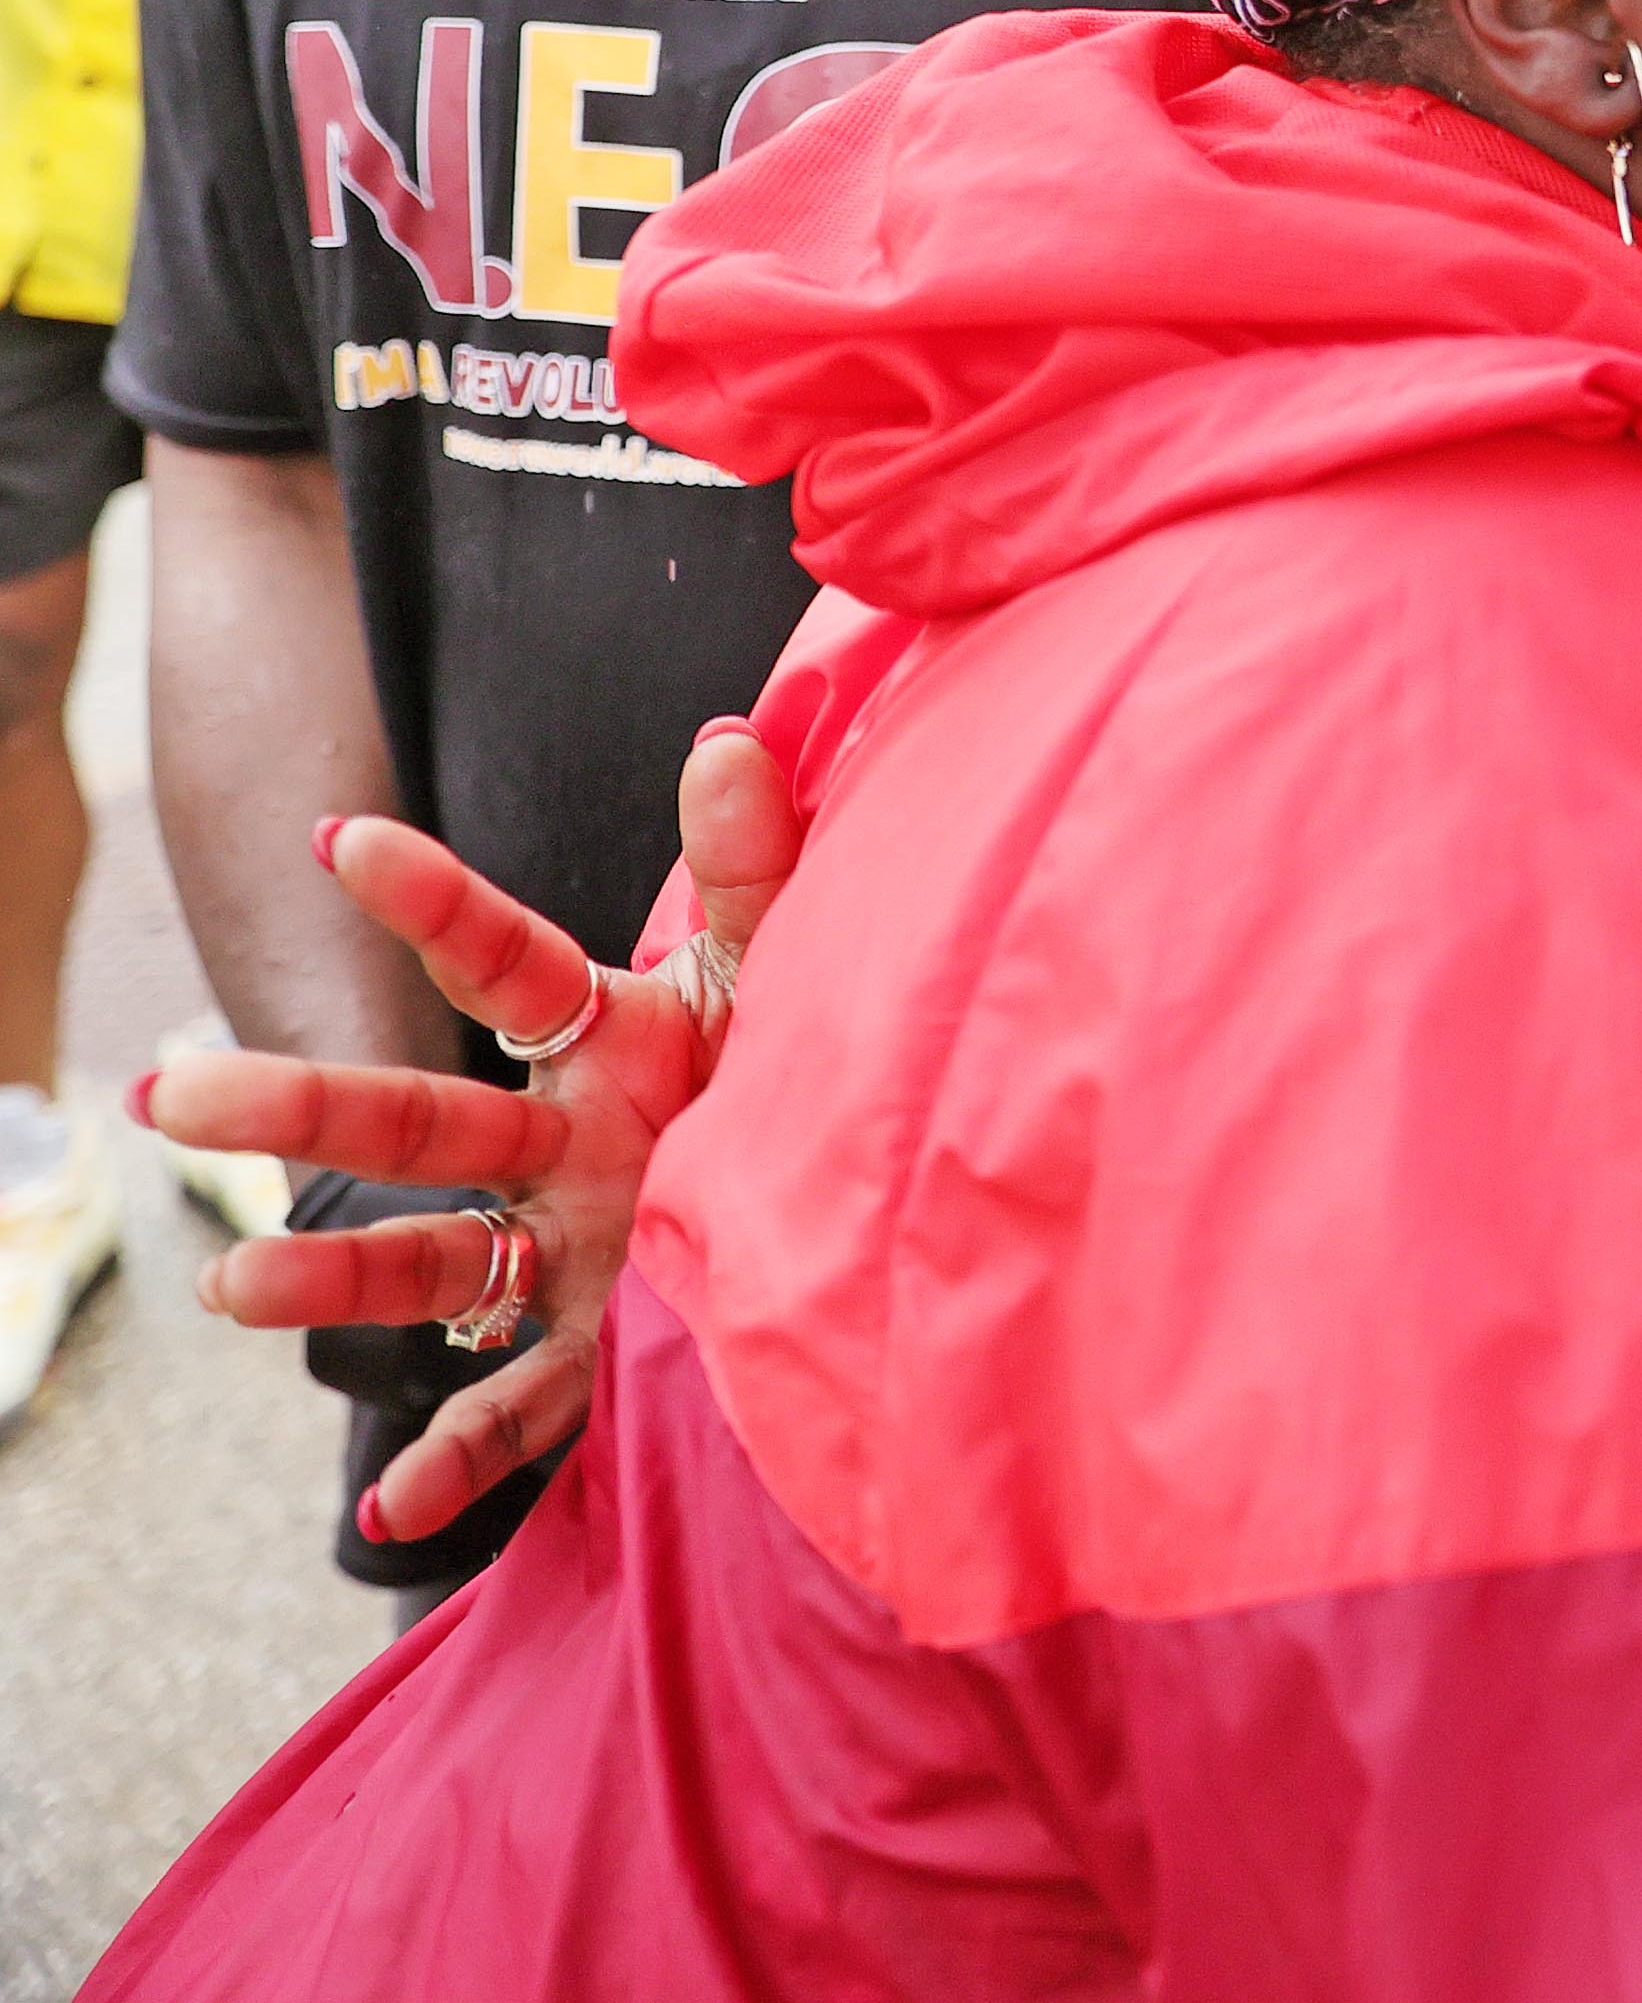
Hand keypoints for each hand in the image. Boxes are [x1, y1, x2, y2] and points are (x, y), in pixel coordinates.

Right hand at [143, 726, 798, 1538]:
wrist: (858, 1198)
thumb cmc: (809, 1061)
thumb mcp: (785, 964)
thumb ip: (758, 864)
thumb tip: (727, 740)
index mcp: (600, 1041)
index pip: (504, 960)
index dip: (432, 897)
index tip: (344, 839)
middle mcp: (556, 1147)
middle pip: (423, 1121)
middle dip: (304, 1106)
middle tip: (173, 1091)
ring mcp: (565, 1249)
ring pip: (434, 1262)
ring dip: (333, 1275)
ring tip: (230, 1285)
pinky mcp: (601, 1342)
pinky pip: (520, 1409)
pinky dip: (454, 1461)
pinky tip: (387, 1511)